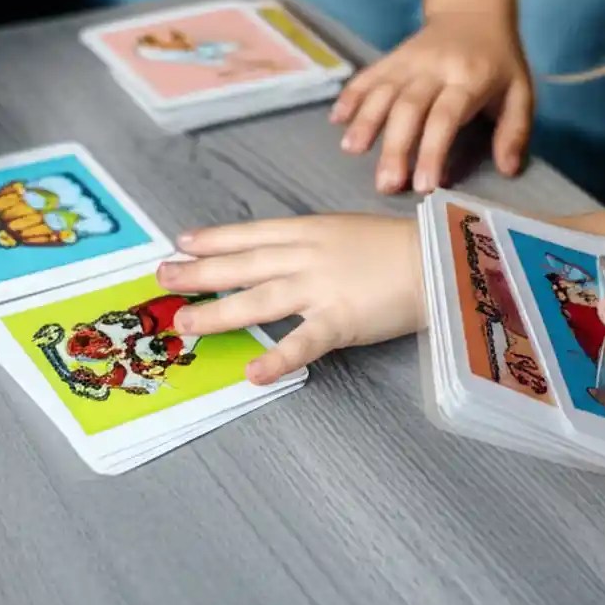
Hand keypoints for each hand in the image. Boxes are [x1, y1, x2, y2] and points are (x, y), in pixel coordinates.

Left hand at [156, 215, 423, 384]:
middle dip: (199, 272)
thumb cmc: (402, 247)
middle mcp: (307, 256)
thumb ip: (314, 244)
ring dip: (217, 312)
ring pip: (258, 300)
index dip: (214, 239)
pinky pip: (303, 342)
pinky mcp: (342, 319)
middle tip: (161, 277)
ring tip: (183, 322)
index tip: (181, 242)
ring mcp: (322, 287)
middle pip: (242, 264)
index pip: (251, 234)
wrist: (443, 258)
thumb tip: (284, 256)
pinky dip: (277, 358)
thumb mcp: (348, 232)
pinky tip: (252, 373)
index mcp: (310, 232)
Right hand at [329, 12, 531, 193]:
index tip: (424, 186)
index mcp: (470, 78)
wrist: (473, 10)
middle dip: (396, 147)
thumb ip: (515, 131)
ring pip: (383, 92)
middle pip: (409, 108)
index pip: (446, 117)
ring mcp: (408, 60)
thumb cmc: (498, 61)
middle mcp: (435, 68)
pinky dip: (350, 96)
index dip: (433, 151)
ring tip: (351, 151)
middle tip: (386, 185)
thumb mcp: (521, 91)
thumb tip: (508, 170)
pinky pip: (367, 76)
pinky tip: (336, 120)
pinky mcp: (390, 57)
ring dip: (365, 121)